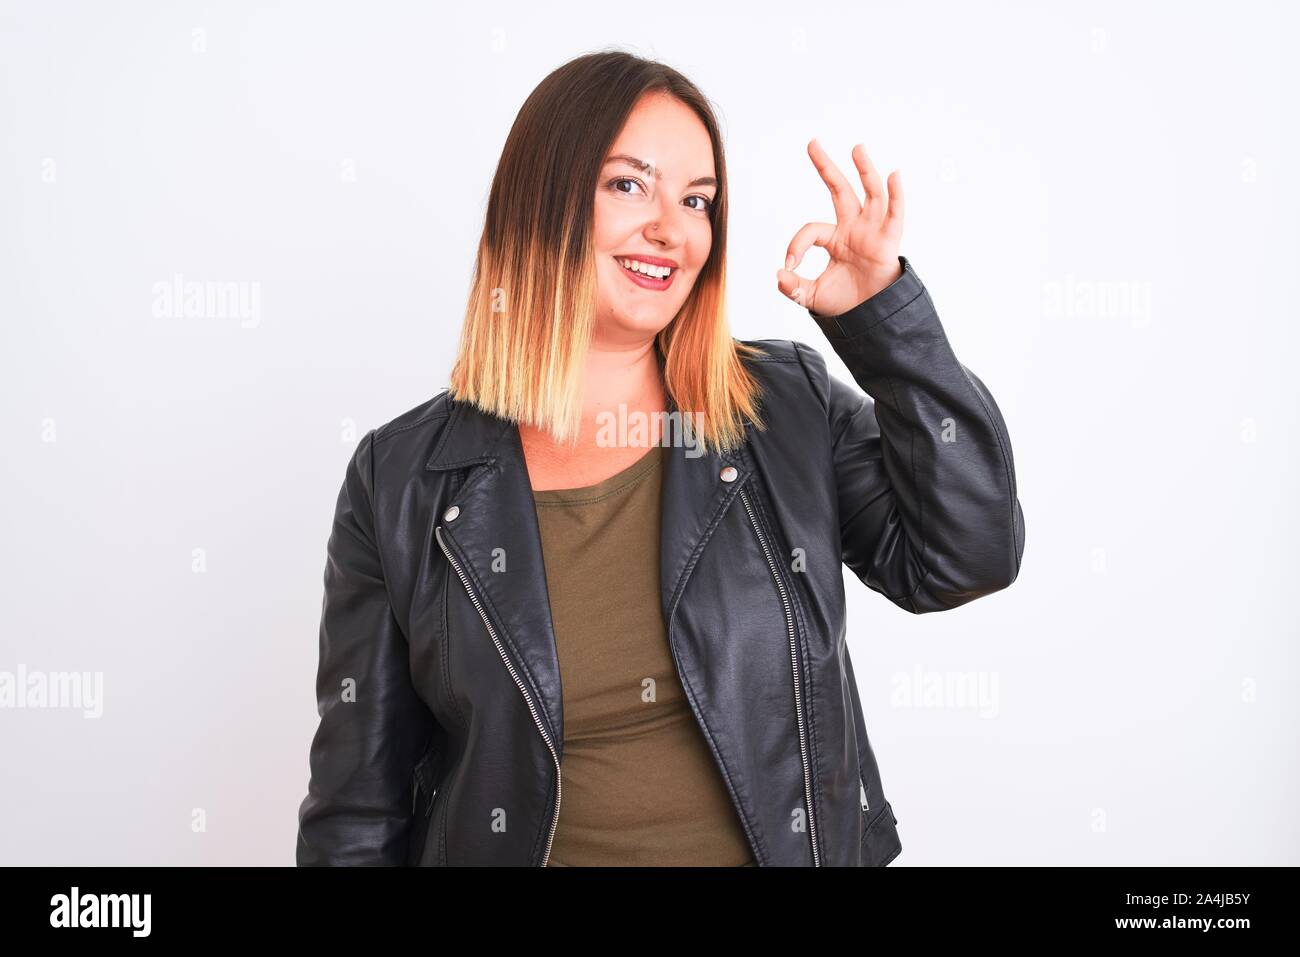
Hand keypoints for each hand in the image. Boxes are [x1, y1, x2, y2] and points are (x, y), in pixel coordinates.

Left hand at [776, 139, 904, 316]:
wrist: (870, 318)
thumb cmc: (846, 304)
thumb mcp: (812, 296)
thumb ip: (793, 286)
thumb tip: (779, 273)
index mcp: (834, 238)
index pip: (810, 230)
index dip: (796, 245)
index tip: (789, 264)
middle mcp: (853, 228)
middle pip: (839, 190)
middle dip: (826, 167)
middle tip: (812, 143)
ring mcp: (872, 231)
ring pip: (870, 194)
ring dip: (864, 171)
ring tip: (857, 148)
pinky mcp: (889, 241)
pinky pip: (895, 214)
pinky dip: (896, 195)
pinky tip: (893, 176)